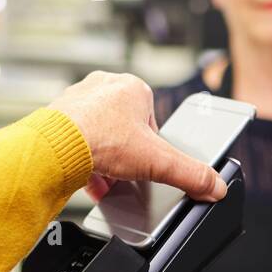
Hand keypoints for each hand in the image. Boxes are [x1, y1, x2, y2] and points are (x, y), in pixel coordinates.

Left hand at [48, 71, 225, 200]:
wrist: (55, 146)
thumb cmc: (101, 140)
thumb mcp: (157, 161)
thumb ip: (189, 174)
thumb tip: (215, 185)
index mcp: (133, 87)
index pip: (152, 120)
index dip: (152, 147)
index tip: (146, 163)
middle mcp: (104, 87)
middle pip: (125, 129)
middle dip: (126, 154)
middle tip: (125, 173)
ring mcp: (78, 99)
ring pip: (99, 134)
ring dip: (105, 158)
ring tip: (106, 177)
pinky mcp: (57, 115)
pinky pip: (77, 140)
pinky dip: (84, 159)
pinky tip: (87, 178)